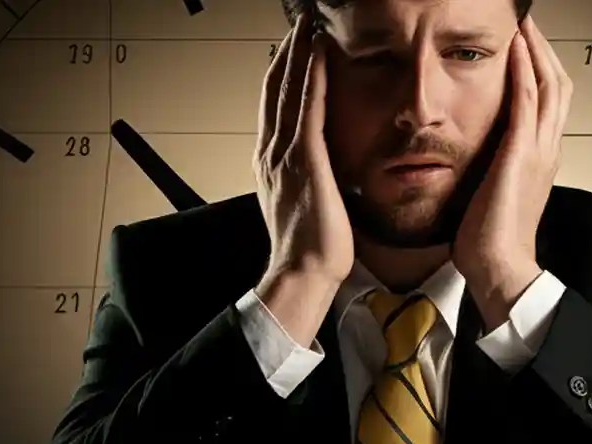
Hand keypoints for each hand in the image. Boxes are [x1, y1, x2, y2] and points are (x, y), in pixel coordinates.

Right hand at [254, 8, 353, 286]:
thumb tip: (322, 170)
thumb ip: (306, 180)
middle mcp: (270, 153)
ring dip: (297, 54)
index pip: (273, 107)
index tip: (290, 49)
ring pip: (288, 91)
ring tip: (305, 26)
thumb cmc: (310, 248)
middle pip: (275, 90)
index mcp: (269, 164)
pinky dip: (310, 76)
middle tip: (296, 24)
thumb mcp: (304, 204)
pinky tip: (317, 52)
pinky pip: (307, 107)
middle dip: (285, 53)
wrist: (303, 271)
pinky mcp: (303, 160)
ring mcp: (283, 155)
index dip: (280, 74)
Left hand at [453, 15, 571, 288]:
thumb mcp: (497, 194)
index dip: (542, 69)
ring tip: (524, 24)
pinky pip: (527, 102)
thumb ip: (495, 170)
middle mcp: (548, 149)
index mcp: (543, 158)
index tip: (526, 45)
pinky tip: (514, 48)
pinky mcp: (521, 155)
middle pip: (558, 84)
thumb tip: (479, 160)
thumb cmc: (491, 240)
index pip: (551, 102)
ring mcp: (539, 151)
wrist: (500, 267)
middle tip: (529, 24)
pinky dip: (523, 71)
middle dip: (544, 50)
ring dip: (536, 50)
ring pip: (549, 85)